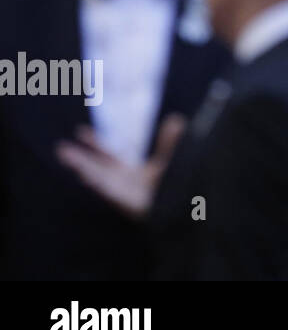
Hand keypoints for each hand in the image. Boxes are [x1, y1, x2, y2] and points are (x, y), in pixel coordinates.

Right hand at [55, 115, 185, 217]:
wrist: (184, 210)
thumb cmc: (173, 189)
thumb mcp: (170, 162)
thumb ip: (169, 143)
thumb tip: (175, 119)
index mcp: (128, 173)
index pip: (107, 156)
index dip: (94, 143)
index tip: (80, 131)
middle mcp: (122, 184)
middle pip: (96, 169)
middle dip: (79, 160)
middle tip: (61, 149)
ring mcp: (125, 196)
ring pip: (100, 182)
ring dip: (85, 171)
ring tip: (69, 161)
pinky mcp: (133, 206)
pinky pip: (115, 197)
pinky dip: (103, 188)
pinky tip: (90, 179)